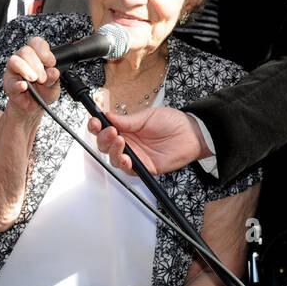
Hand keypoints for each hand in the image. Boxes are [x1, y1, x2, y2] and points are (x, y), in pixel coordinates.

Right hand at [2, 36, 59, 120]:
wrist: (34, 107)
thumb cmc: (43, 91)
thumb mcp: (53, 86)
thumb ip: (54, 79)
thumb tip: (53, 72)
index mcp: (36, 55)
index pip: (36, 43)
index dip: (44, 51)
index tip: (51, 63)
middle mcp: (23, 59)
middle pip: (25, 51)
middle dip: (36, 64)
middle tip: (43, 78)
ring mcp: (13, 71)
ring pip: (14, 61)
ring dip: (26, 69)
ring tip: (34, 79)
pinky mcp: (8, 84)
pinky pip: (10, 82)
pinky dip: (18, 84)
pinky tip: (24, 86)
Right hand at [87, 106, 208, 173]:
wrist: (191, 133)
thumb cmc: (173, 123)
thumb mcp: (148, 117)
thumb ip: (127, 120)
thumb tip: (107, 116)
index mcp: (127, 128)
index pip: (105, 129)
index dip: (96, 126)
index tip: (95, 121)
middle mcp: (128, 143)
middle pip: (105, 145)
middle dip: (103, 138)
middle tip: (110, 131)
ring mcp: (135, 155)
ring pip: (113, 158)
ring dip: (112, 151)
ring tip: (119, 141)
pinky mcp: (144, 167)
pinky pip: (128, 170)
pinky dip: (124, 164)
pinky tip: (126, 157)